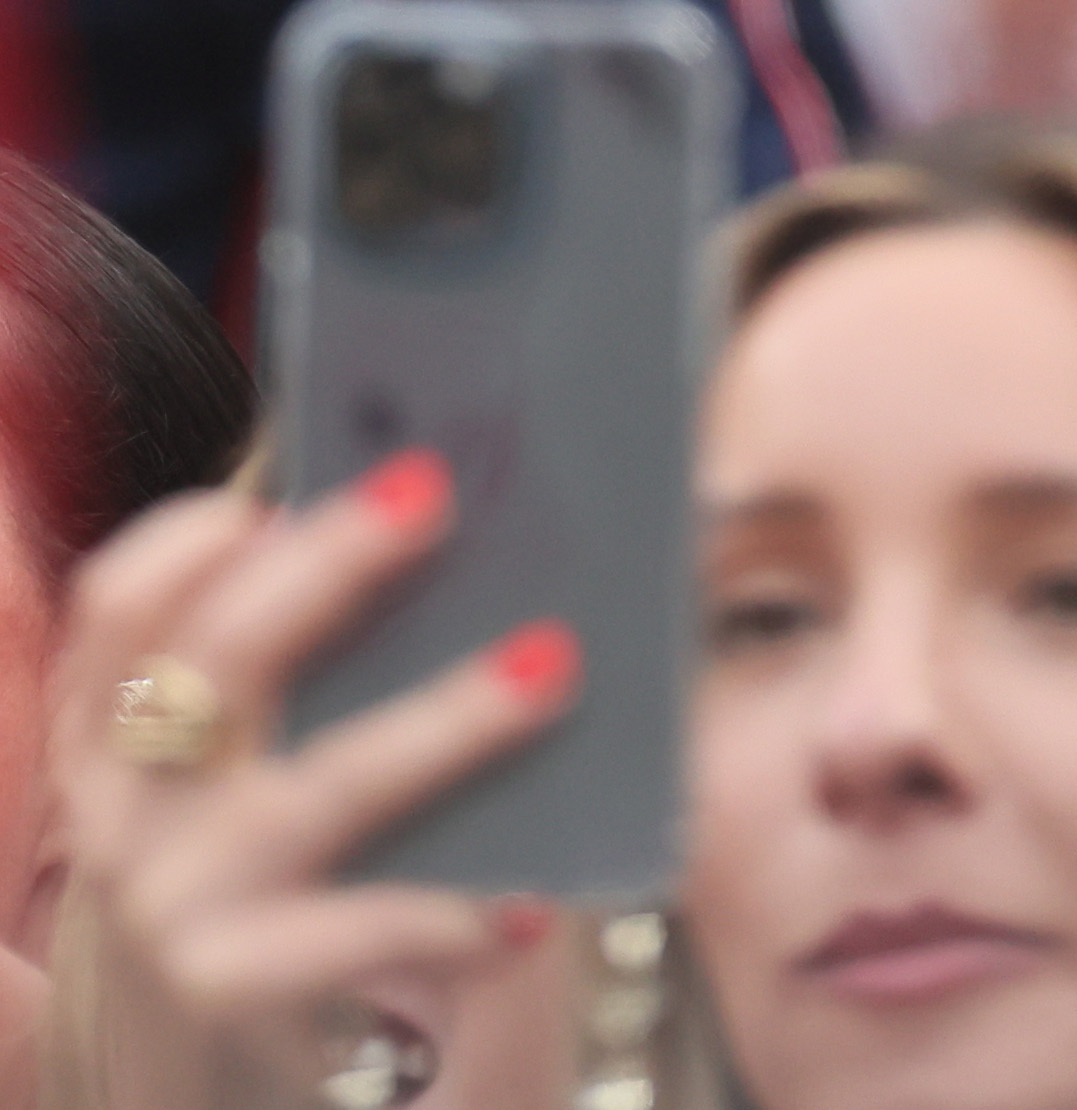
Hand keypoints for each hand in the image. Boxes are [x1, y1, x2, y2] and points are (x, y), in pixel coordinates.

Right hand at [56, 461, 579, 1109]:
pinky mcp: (230, 981)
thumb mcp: (257, 719)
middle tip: (436, 494)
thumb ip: (317, 622)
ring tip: (549, 665)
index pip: (118, 607)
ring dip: (440, 723)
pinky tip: (524, 896)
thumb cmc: (269, 807)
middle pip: (221, 660)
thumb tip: (449, 497)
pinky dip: (441, 911)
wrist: (223, 1004)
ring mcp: (172, 895)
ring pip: (317, 789)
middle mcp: (123, 801)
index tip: (285, 483)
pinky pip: (350, 934)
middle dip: (325, 567)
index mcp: (117, 712)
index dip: (187, 538)